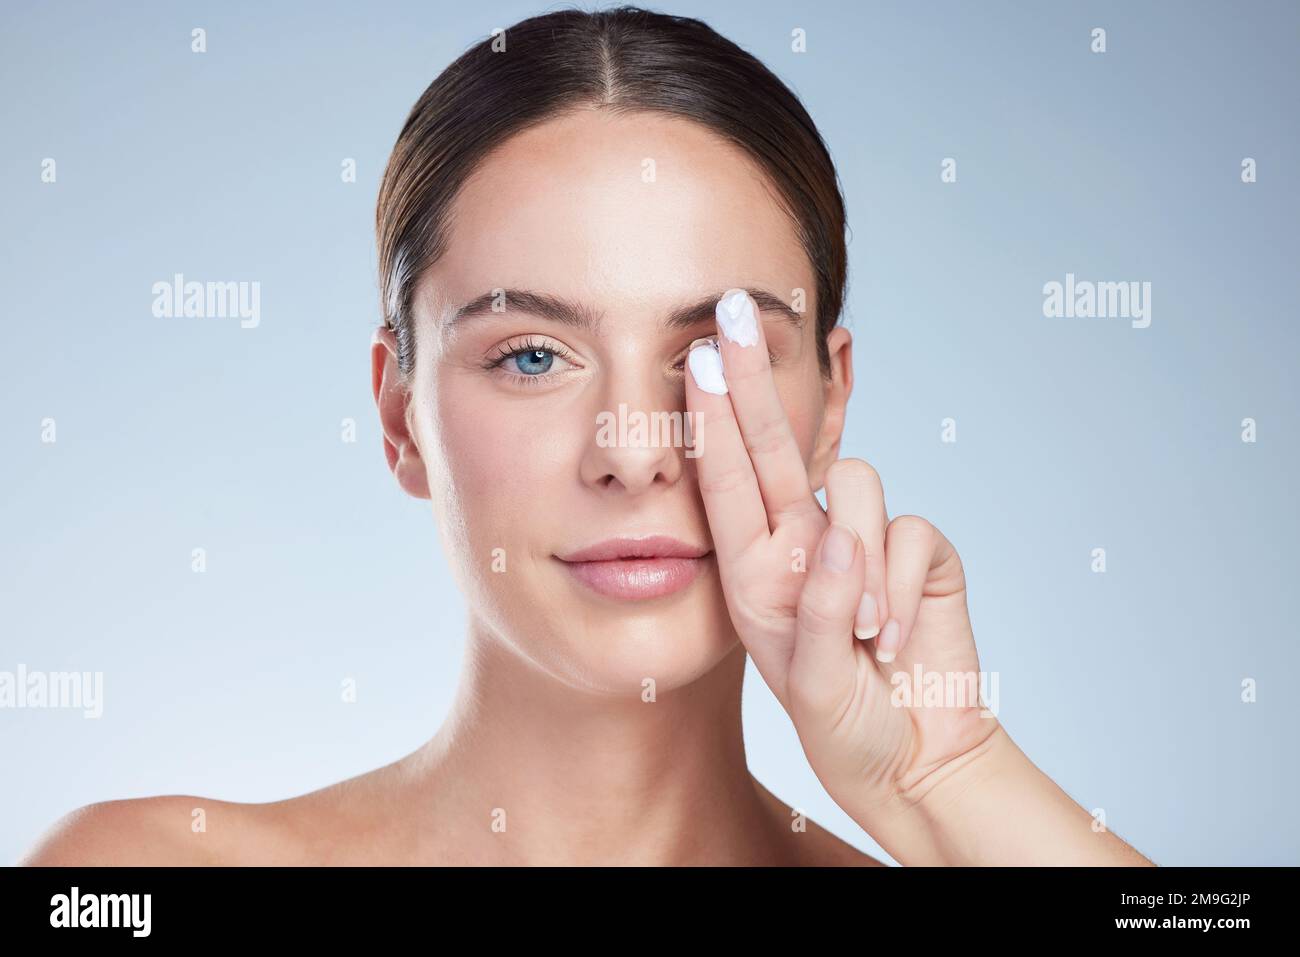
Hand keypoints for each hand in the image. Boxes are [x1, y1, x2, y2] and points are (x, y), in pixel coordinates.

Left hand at [684, 288, 998, 817]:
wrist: (915, 761)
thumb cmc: (845, 724)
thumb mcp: (810, 681)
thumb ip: (819, 611)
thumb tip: (837, 537)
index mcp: (754, 568)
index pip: (727, 477)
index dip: (713, 416)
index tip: (696, 356)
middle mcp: (803, 541)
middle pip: (776, 442)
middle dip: (754, 377)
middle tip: (733, 309)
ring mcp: (863, 541)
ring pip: (856, 481)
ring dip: (859, 559)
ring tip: (863, 631)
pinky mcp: (921, 552)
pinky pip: (910, 533)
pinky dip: (902, 590)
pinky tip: (895, 639)